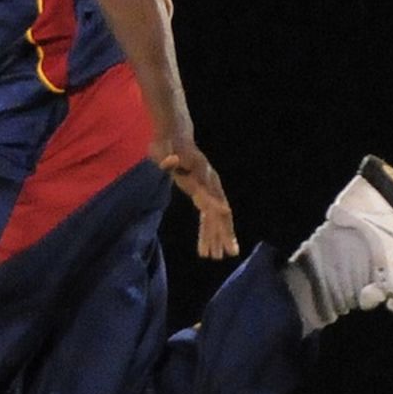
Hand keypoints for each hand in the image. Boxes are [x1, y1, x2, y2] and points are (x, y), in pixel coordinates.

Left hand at [156, 142, 239, 259]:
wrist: (174, 136)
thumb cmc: (167, 145)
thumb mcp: (163, 150)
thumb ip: (167, 159)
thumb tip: (169, 160)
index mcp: (202, 174)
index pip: (213, 194)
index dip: (219, 208)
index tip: (225, 223)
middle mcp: (210, 184)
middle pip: (221, 211)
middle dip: (225, 232)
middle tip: (230, 252)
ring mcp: (208, 190)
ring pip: (216, 218)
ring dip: (216, 237)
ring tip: (217, 256)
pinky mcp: (201, 195)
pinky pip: (207, 218)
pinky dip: (207, 233)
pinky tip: (206, 249)